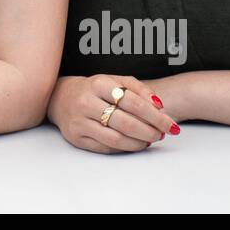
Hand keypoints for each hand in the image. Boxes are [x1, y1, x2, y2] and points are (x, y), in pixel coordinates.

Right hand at [48, 74, 179, 153]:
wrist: (59, 97)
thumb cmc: (93, 89)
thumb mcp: (114, 80)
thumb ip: (138, 89)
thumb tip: (159, 106)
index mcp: (98, 84)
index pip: (133, 102)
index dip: (155, 115)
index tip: (170, 123)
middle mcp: (86, 102)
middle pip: (126, 122)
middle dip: (150, 131)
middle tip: (163, 133)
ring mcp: (79, 122)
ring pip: (116, 139)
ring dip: (139, 142)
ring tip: (151, 140)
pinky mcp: (76, 138)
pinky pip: (106, 148)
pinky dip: (125, 148)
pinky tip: (134, 144)